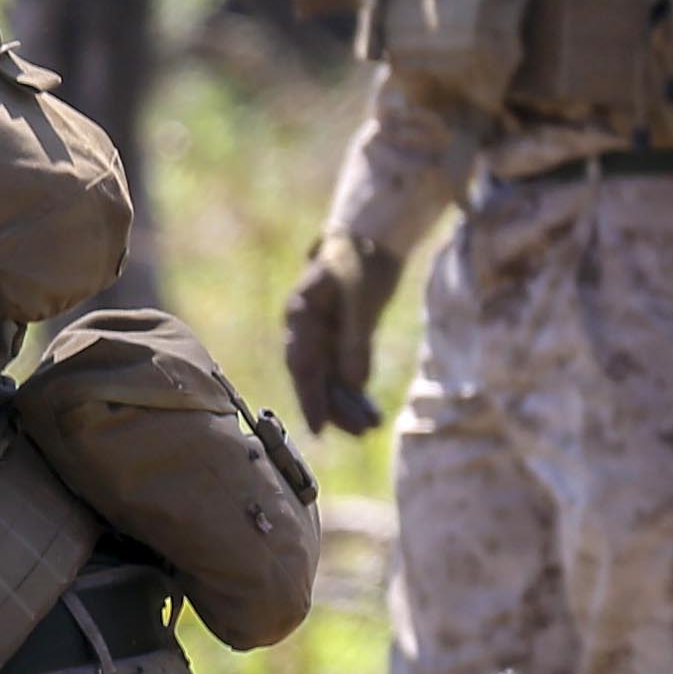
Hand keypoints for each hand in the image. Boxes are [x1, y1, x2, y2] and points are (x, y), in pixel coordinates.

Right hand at [281, 234, 404, 437]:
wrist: (372, 241)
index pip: (302, 364)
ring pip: (330, 377)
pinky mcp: (340, 337)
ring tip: (370, 428)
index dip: (311, 398)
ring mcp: (322, 334)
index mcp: (300, 314)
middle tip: (358, 433)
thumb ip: (355, 340)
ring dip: (347, 403)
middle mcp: (306, 329)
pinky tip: (370, 411)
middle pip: (314, 377)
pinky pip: (344, 370)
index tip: (319, 428)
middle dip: (333, 407)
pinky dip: (355, 391)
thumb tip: (353, 384)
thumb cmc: (361, 260)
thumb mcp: (361, 298)